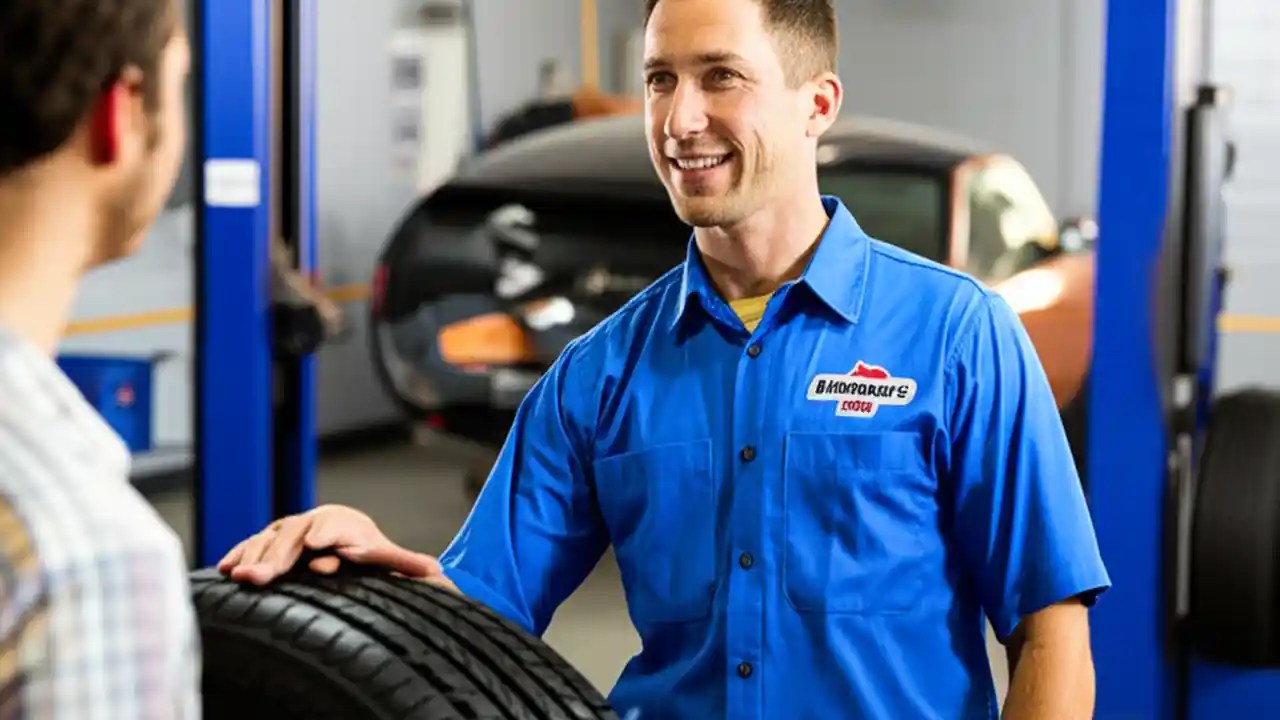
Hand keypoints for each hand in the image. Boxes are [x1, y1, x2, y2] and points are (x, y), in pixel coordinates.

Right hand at [216, 504, 451, 588]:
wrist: (337, 534)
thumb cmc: (361, 547)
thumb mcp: (381, 555)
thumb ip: (403, 562)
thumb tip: (436, 572)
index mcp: (342, 524)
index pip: (333, 527)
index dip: (326, 535)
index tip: (316, 546)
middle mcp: (312, 524)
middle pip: (295, 536)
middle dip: (279, 555)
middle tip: (264, 576)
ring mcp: (288, 531)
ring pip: (269, 540)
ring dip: (254, 557)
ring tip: (242, 577)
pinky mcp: (268, 541)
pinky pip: (252, 546)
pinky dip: (240, 555)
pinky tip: (226, 570)